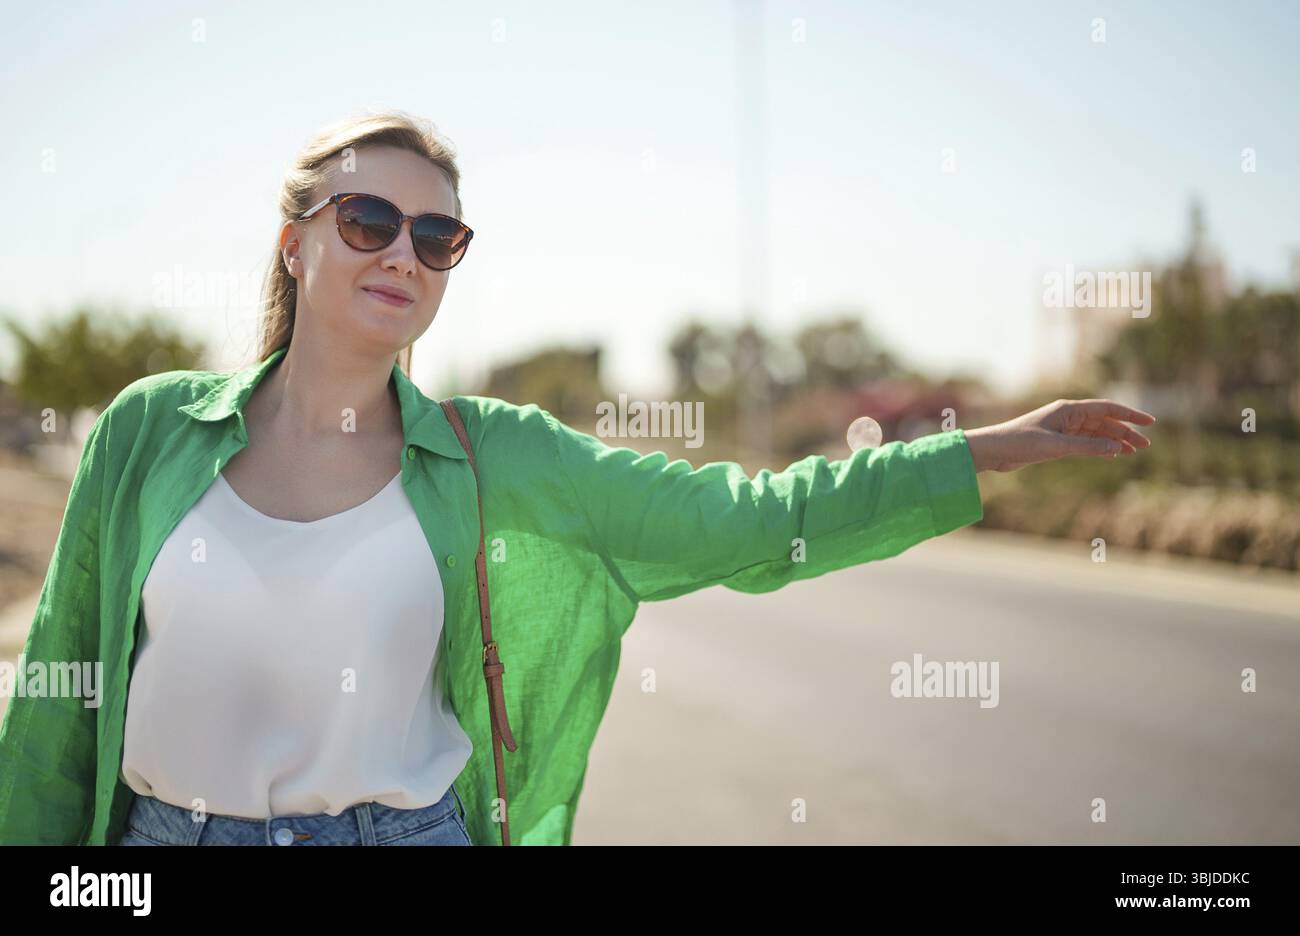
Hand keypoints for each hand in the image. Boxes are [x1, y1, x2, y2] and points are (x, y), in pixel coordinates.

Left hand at [963, 398, 1155, 472]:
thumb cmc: (1020, 442)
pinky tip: (1111, 454)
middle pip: (1104, 421)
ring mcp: (1062, 427)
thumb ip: (1087, 447)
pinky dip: (1099, 447)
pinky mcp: (1056, 440)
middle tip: (1145, 446)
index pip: (1107, 408)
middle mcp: (1068, 415)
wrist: (994, 450)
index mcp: (1068, 409)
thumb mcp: (1056, 447)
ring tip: (1132, 452)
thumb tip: (1117, 448)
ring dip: (1114, 441)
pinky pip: (1085, 441)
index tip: (1150, 422)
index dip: (1130, 415)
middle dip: (1125, 432)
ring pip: (1096, 432)